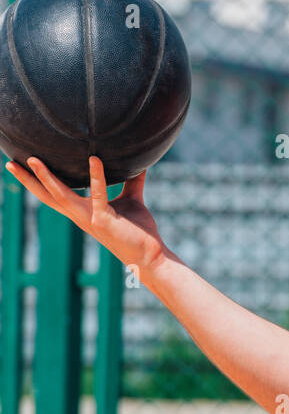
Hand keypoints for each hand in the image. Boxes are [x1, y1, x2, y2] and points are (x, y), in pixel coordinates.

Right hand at [5, 154, 170, 279]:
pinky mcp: (104, 220)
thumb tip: (139, 163)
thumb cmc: (138, 229)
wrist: (150, 255)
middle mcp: (80, 216)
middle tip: (10, 163)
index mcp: (82, 211)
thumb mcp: (131, 200)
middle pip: (47, 196)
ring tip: (33, 159)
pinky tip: (94, 158)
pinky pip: (98, 195)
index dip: (36, 182)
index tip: (21, 166)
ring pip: (61, 196)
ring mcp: (90, 219)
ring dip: (46, 177)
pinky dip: (96, 176)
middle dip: (28, 180)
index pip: (53, 195)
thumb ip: (131, 182)